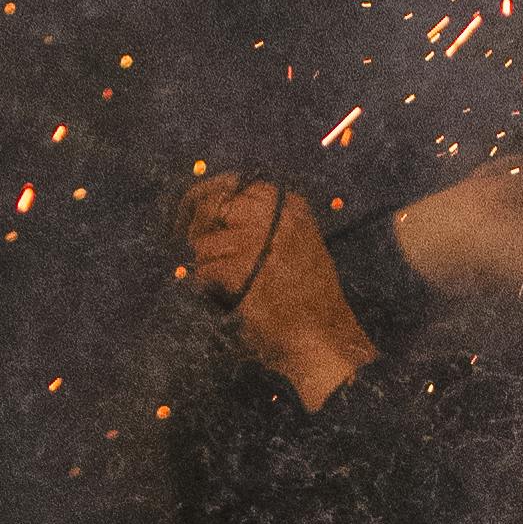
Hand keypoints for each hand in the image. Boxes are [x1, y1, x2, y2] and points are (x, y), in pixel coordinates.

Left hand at [181, 165, 372, 405]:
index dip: (211, 199)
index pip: (237, 185)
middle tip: (197, 247)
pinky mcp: (243, 270)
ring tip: (224, 283)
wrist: (325, 338)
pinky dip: (208, 287)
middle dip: (199, 227)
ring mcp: (259, 242)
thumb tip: (214, 209)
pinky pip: (206, 271)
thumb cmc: (310, 298)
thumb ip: (264, 223)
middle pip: (214, 205)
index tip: (199, 217)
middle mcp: (276, 217)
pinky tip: (224, 297)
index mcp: (291, 208)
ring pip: (205, 243)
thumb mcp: (298, 245)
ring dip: (207, 264)